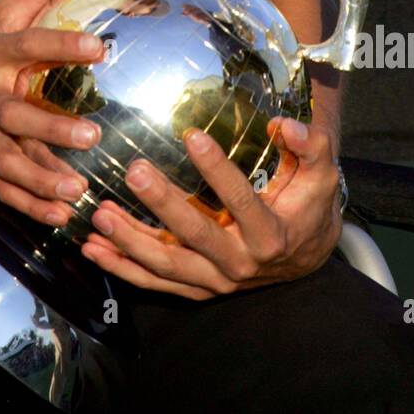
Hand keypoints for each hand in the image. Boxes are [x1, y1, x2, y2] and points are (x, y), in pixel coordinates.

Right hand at [0, 0, 106, 226]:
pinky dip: (27, 204)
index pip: (28, 45)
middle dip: (50, 129)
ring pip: (5, 161)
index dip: (62, 46)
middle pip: (13, 116)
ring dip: (40, 179)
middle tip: (92, 136)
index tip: (99, 48)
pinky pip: (0, 186)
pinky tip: (59, 215)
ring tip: (77, 190)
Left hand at [79, 117, 342, 299]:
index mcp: (270, 234)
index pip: (240, 199)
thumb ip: (310, 145)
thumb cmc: (309, 206)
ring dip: (130, 242)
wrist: (307, 257)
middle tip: (134, 172)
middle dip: (162, 205)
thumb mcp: (321, 173)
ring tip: (101, 215)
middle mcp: (240, 263)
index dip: (216, 168)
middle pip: (195, 236)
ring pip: (167, 266)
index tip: (191, 135)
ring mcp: (216, 282)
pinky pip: (155, 283)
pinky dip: (123, 268)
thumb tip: (282, 123)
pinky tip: (93, 248)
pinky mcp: (197, 289)